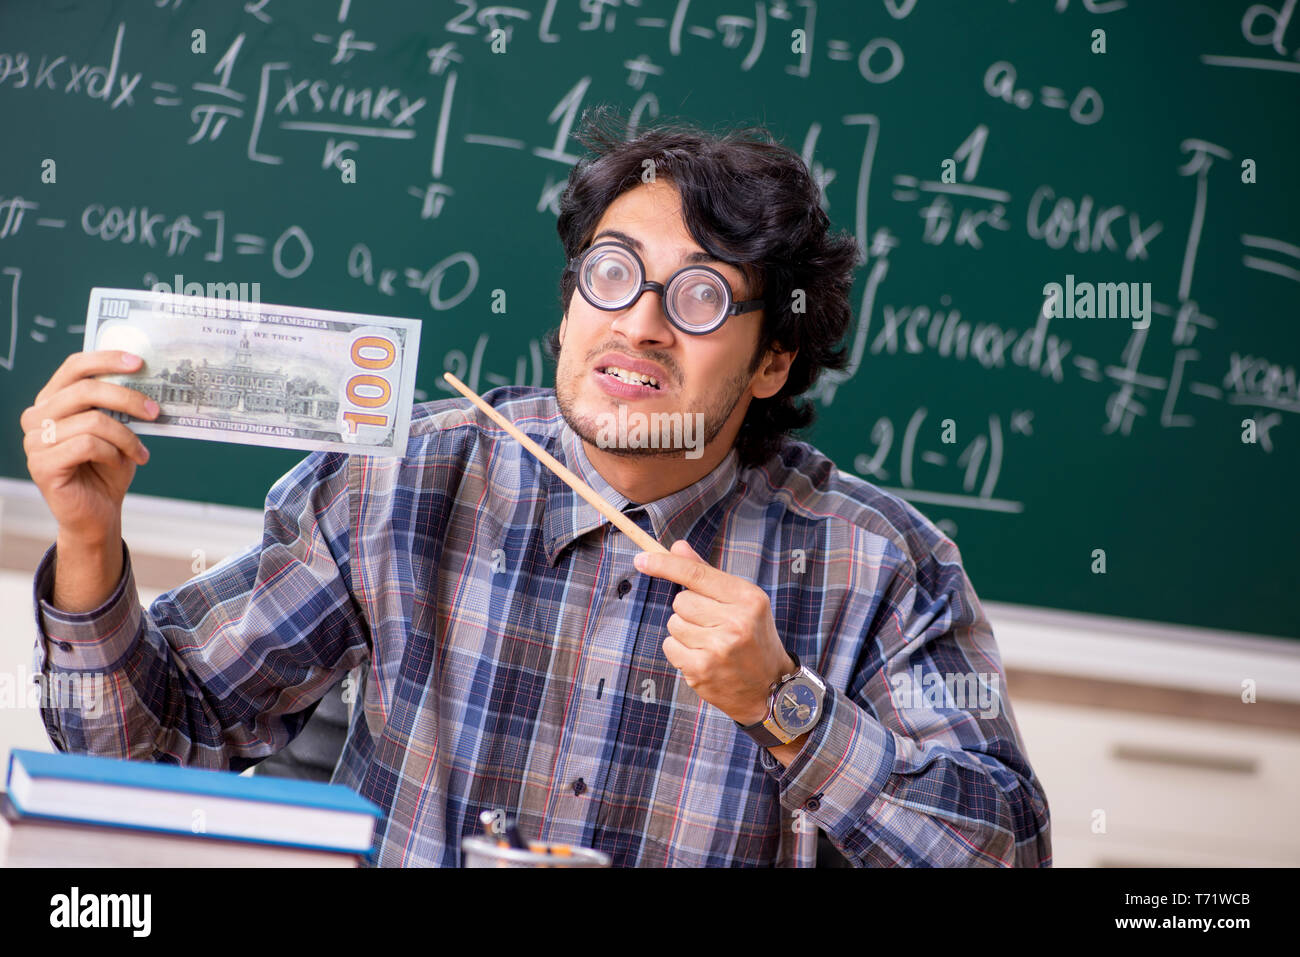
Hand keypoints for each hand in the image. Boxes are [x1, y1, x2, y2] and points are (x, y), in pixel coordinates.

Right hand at [21, 350, 158, 543]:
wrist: (99, 513)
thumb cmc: (107, 468)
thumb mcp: (116, 429)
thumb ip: (118, 404)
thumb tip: (143, 376)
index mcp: (52, 401)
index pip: (74, 367)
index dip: (106, 360)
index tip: (139, 363)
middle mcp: (36, 417)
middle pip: (85, 390)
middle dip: (127, 398)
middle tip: (155, 411)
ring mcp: (35, 441)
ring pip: (92, 421)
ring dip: (126, 437)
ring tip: (139, 452)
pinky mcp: (42, 465)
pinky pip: (88, 445)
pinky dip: (113, 453)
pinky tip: (120, 464)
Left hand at [634, 539, 795, 725]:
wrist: (770, 687)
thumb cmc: (752, 637)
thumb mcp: (741, 601)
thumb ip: (707, 575)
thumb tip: (677, 547)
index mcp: (748, 598)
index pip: (696, 574)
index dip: (665, 565)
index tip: (641, 560)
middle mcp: (736, 621)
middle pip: (681, 600)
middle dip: (689, 610)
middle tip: (713, 625)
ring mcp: (718, 647)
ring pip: (674, 624)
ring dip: (684, 632)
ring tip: (710, 643)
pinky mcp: (702, 669)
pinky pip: (670, 646)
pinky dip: (680, 651)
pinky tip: (702, 657)